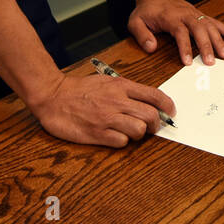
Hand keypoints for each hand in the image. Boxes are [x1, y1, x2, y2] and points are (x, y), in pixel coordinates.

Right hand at [28, 71, 175, 147]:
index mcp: (121, 86)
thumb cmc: (79, 89)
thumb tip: (146, 101)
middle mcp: (117, 101)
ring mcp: (108, 118)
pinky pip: (121, 142)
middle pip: (151, 115)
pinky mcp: (97, 133)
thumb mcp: (106, 81)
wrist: (53, 96)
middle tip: (151, 127)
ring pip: (139, 130)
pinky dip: (122, 141)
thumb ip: (125, 90)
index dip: (168, 106)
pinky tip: (114, 136)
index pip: (155, 95)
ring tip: (130, 131)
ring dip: (138, 134)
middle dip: (156, 124)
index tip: (171, 112)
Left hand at [128, 0, 223, 65]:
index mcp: (170, 17)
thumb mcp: (135, 21)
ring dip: (219, 40)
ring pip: (210, 26)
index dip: (184, 47)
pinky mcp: (200, 15)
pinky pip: (216, 22)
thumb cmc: (146, 11)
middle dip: (207, 46)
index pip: (180, 32)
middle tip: (212, 62)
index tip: (188, 62)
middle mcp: (186, 14)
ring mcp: (195, 14)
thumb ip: (141, 35)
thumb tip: (151, 48)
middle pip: (199, 29)